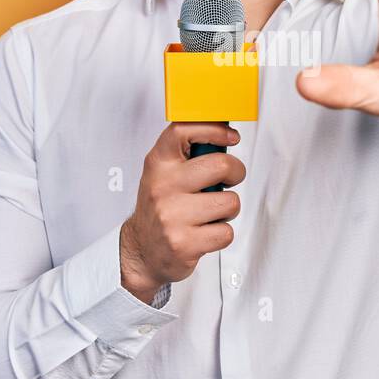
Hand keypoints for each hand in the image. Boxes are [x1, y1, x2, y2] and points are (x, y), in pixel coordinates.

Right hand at [119, 122, 244, 302]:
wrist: (142, 250)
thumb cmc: (160, 208)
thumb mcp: (164, 174)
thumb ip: (187, 154)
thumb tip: (224, 133)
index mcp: (158, 164)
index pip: (183, 130)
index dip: (214, 129)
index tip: (231, 136)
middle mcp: (162, 187)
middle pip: (221, 165)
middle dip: (236, 172)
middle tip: (228, 180)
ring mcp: (172, 216)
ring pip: (230, 202)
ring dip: (227, 209)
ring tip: (210, 211)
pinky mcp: (183, 243)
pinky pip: (226, 232)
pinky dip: (222, 234)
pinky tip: (204, 232)